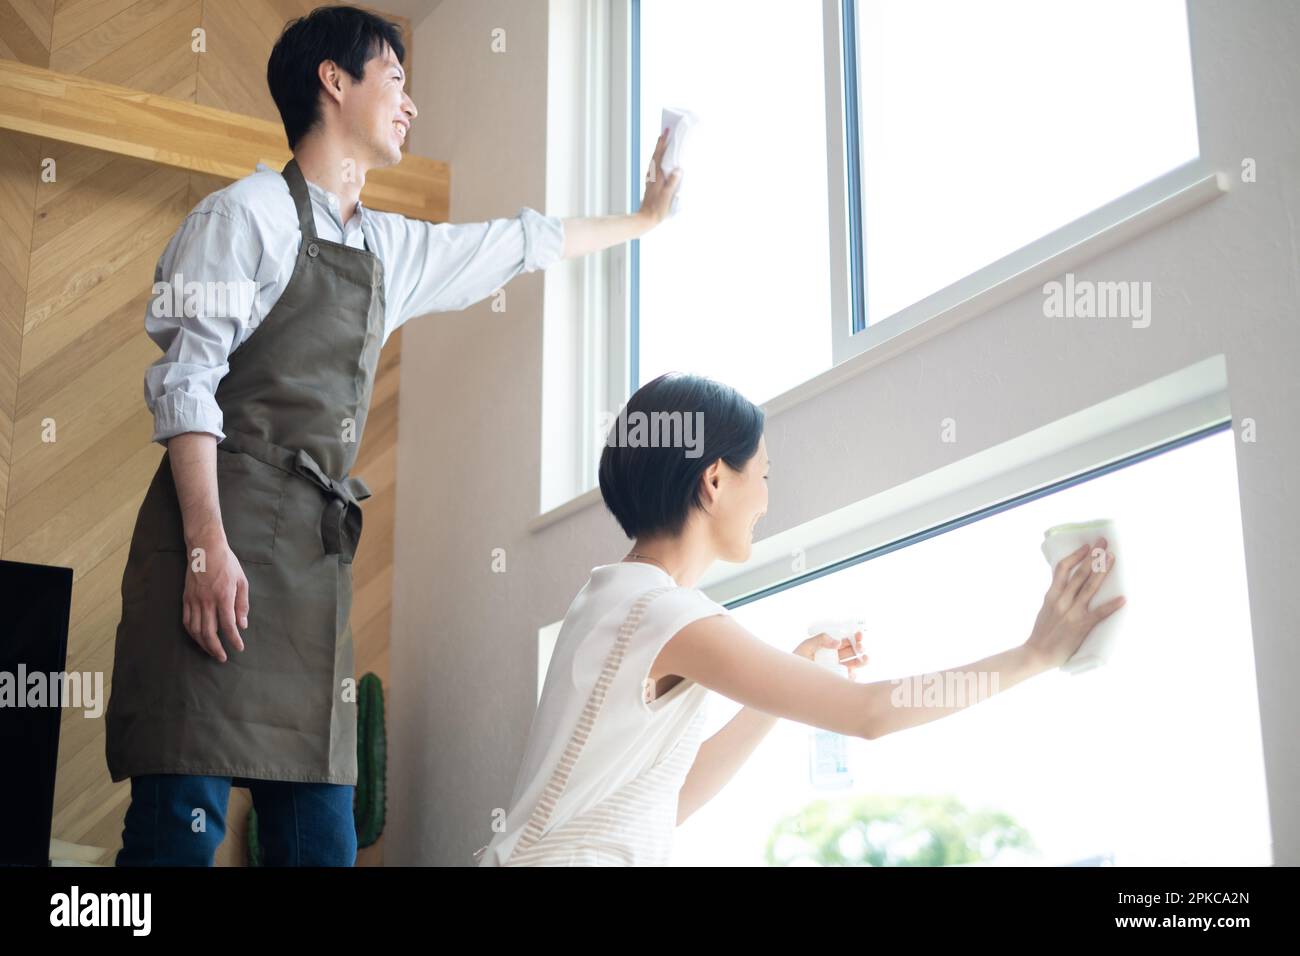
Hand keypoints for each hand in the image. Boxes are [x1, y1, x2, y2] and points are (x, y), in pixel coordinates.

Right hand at [182, 531, 248, 662]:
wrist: (205, 549)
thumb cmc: (227, 564)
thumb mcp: (241, 581)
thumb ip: (242, 604)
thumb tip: (242, 625)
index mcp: (223, 596)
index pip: (228, 625)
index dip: (233, 639)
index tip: (238, 648)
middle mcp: (206, 601)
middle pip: (208, 632)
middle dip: (216, 648)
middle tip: (222, 658)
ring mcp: (194, 600)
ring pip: (195, 630)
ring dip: (203, 644)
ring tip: (212, 651)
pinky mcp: (186, 599)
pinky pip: (187, 621)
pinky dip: (192, 633)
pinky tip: (199, 638)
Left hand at [638, 127, 682, 226]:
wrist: (645, 219)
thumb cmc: (657, 209)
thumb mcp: (667, 196)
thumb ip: (672, 183)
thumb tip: (678, 169)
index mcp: (657, 176)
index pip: (659, 156)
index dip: (662, 143)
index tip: (665, 132)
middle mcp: (652, 176)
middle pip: (655, 156)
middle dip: (660, 144)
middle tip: (665, 133)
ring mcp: (651, 180)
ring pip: (654, 162)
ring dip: (659, 152)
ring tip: (665, 144)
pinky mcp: (652, 185)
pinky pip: (655, 168)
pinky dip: (659, 161)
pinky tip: (662, 163)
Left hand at [793, 630, 868, 679]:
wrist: (790, 679)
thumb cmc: (796, 661)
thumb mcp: (806, 646)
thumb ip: (820, 639)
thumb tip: (838, 642)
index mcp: (830, 648)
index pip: (846, 641)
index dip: (855, 636)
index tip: (859, 634)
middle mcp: (836, 659)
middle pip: (853, 652)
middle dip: (860, 647)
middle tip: (860, 646)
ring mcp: (838, 671)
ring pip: (855, 665)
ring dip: (863, 661)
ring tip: (865, 658)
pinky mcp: (837, 682)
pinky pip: (849, 680)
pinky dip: (853, 675)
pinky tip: (851, 672)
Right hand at [1024, 537, 1125, 669]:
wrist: (1037, 653)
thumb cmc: (1043, 632)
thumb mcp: (1046, 607)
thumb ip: (1057, 595)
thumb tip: (1068, 583)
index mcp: (1052, 595)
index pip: (1063, 569)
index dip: (1076, 556)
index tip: (1086, 546)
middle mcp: (1062, 600)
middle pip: (1080, 573)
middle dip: (1093, 556)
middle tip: (1103, 543)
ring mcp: (1072, 612)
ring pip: (1089, 587)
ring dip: (1102, 571)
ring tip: (1112, 559)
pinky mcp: (1081, 626)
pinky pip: (1099, 613)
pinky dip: (1111, 606)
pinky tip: (1123, 599)